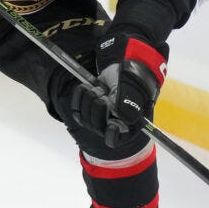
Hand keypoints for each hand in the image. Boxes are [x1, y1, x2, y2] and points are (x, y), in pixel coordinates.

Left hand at [71, 32, 166, 147]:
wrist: (122, 69)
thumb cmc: (131, 82)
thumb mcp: (132, 94)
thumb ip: (126, 108)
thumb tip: (118, 121)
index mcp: (126, 126)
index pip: (114, 138)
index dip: (110, 132)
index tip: (111, 122)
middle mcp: (110, 125)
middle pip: (95, 125)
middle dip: (99, 106)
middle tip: (106, 95)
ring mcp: (98, 117)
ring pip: (84, 116)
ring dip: (90, 98)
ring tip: (100, 90)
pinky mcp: (86, 107)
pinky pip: (76, 107)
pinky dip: (80, 95)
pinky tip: (89, 87)